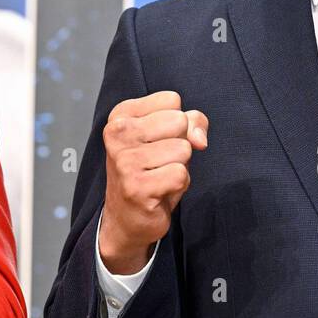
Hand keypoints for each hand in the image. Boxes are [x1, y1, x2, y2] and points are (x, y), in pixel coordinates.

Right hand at [100, 90, 207, 273]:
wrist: (127, 217)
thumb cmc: (151, 171)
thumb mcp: (171, 136)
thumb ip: (193, 122)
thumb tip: (199, 139)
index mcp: (121, 115)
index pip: (172, 100)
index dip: (178, 123)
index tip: (159, 141)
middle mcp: (117, 133)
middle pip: (179, 121)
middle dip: (179, 144)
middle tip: (159, 162)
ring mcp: (125, 160)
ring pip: (183, 149)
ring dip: (179, 166)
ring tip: (159, 176)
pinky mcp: (137, 186)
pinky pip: (181, 175)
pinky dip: (179, 185)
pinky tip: (160, 190)